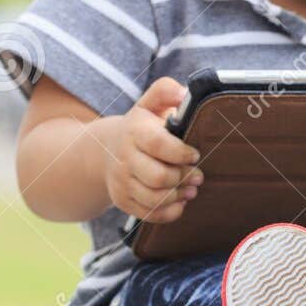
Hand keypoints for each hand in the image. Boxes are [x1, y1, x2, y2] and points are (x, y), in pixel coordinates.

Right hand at [101, 77, 201, 222]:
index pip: (158, 145)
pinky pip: (150, 214)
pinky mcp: (123, 201)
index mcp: (133, 132)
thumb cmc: (140, 127)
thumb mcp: (149, 104)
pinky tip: (179, 201)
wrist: (107, 150)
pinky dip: (170, 211)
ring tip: (192, 188)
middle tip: (198, 175)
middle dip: (184, 177)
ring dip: (179, 195)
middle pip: (158, 177)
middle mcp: (124, 158)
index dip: (181, 153)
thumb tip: (183, 93)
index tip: (195, 154)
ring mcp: (121, 182)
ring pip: (155, 199)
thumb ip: (165, 91)